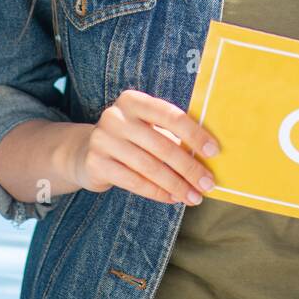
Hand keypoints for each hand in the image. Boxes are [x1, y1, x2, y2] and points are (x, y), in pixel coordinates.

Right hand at [71, 89, 219, 206]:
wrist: (84, 152)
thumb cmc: (130, 139)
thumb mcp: (146, 127)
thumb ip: (171, 135)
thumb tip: (206, 156)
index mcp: (133, 101)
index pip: (170, 115)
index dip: (194, 134)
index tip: (214, 151)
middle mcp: (116, 116)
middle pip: (162, 145)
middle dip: (189, 168)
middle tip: (207, 184)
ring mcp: (103, 139)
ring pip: (150, 167)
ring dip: (176, 185)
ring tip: (193, 197)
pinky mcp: (96, 163)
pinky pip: (134, 182)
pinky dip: (157, 192)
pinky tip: (173, 198)